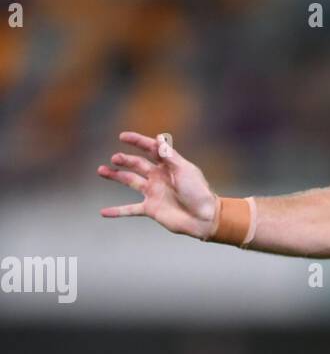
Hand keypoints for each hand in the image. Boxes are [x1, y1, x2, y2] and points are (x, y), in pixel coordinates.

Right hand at [98, 132, 216, 238]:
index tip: (123, 136)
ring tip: (101, 170)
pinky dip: (117, 211)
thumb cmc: (198, 192)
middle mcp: (158, 177)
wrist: (204, 218)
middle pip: (137, 164)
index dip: (137, 141)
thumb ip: (169, 156)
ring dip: (115, 176)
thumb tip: (158, 137)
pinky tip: (103, 212)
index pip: (150, 149)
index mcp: (168, 165)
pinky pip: (130, 210)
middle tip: (115, 158)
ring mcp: (153, 193)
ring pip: (130, 181)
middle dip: (125, 160)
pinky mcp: (151, 209)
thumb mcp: (184, 170)